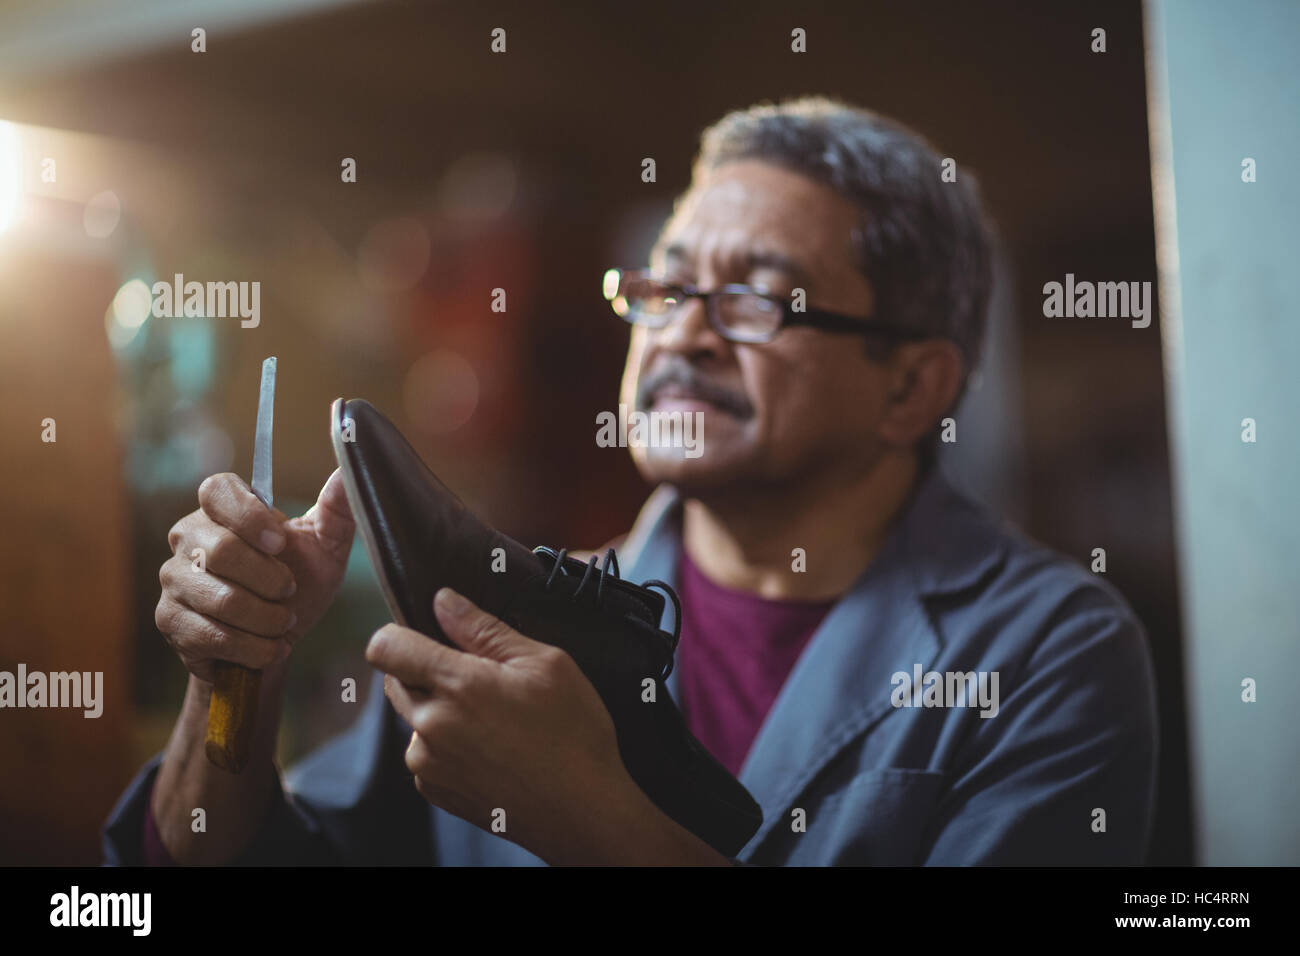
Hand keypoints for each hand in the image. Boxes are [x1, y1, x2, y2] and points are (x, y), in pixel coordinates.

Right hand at [155, 469, 353, 682]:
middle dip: (271, 580)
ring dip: (268, 619)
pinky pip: (214, 636)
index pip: (217, 490)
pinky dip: (255, 647)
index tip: (281, 542)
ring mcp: (173, 579)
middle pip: (222, 550)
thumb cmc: (298, 585)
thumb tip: (348, 472)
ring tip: (282, 621)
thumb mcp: (326, 548)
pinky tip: (269, 646)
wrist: (274, 641)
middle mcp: (188, 538)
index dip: (249, 516)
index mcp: (221, 510)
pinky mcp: (170, 621)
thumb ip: (337, 510)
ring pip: (221, 599)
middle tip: (290, 591)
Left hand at [366, 588, 732, 865]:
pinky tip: (491, 748)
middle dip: (426, 669)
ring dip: (439, 709)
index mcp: (456, 686)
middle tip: (480, 677)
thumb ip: (484, 629)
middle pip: (396, 679)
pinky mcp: (435, 790)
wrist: (583, 811)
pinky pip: (426, 751)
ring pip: (414, 716)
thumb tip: (443, 600)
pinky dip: (447, 743)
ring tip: (494, 720)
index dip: (400, 632)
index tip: (428, 635)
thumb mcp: (545, 664)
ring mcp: (428, 764)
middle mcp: (430, 726)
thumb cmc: (573, 733)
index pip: (385, 647)